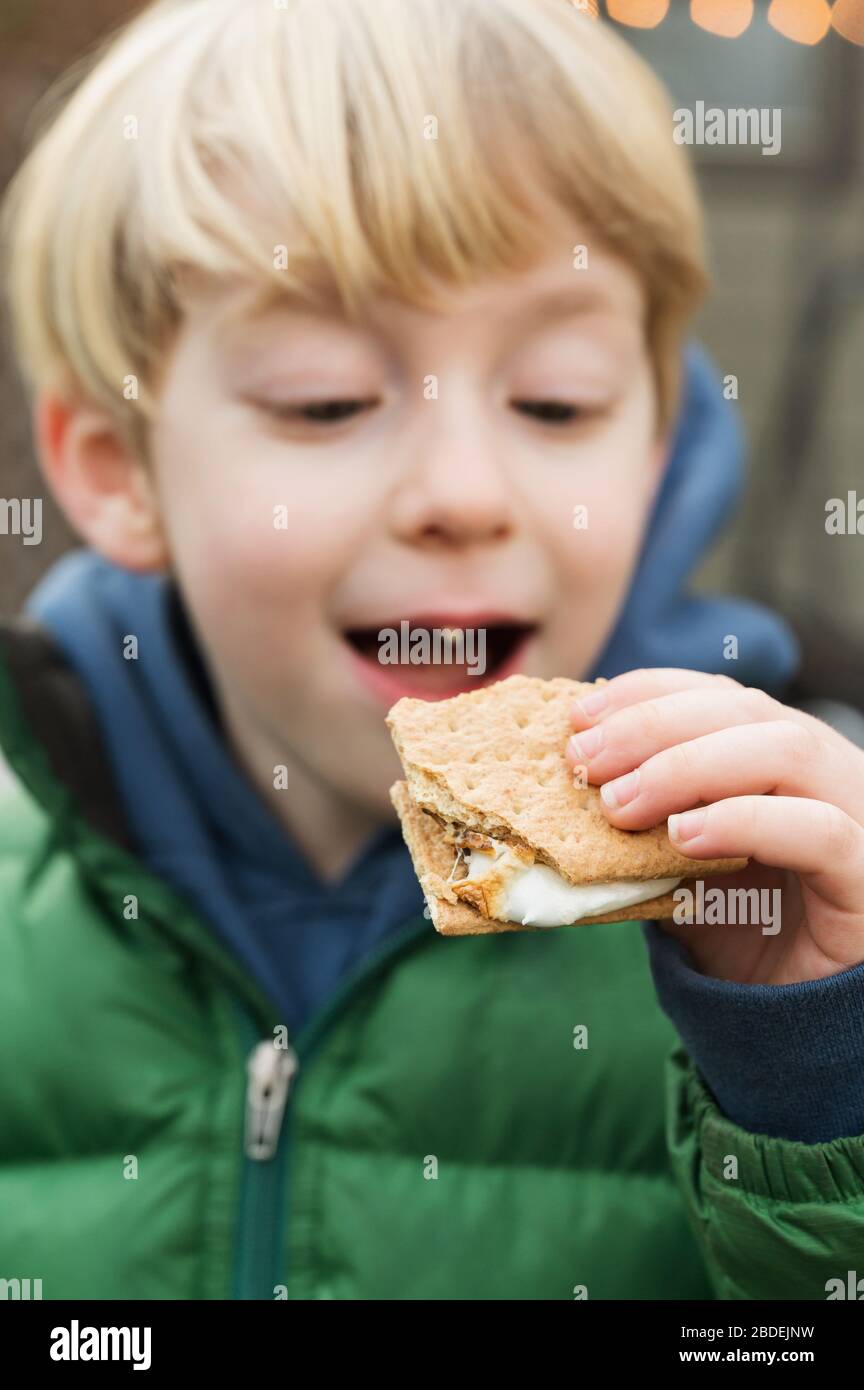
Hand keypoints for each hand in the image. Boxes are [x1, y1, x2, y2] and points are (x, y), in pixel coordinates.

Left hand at [566, 668, 863, 984]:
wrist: (794, 1013)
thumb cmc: (736, 929)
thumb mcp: (675, 862)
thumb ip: (640, 819)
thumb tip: (562, 781)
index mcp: (776, 752)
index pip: (716, 696)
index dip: (647, 694)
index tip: (580, 717)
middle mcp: (822, 768)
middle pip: (744, 712)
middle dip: (653, 727)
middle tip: (584, 762)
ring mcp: (853, 810)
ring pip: (785, 751)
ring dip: (688, 768)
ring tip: (621, 806)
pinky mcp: (863, 870)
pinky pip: (817, 829)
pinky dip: (745, 821)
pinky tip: (685, 837)